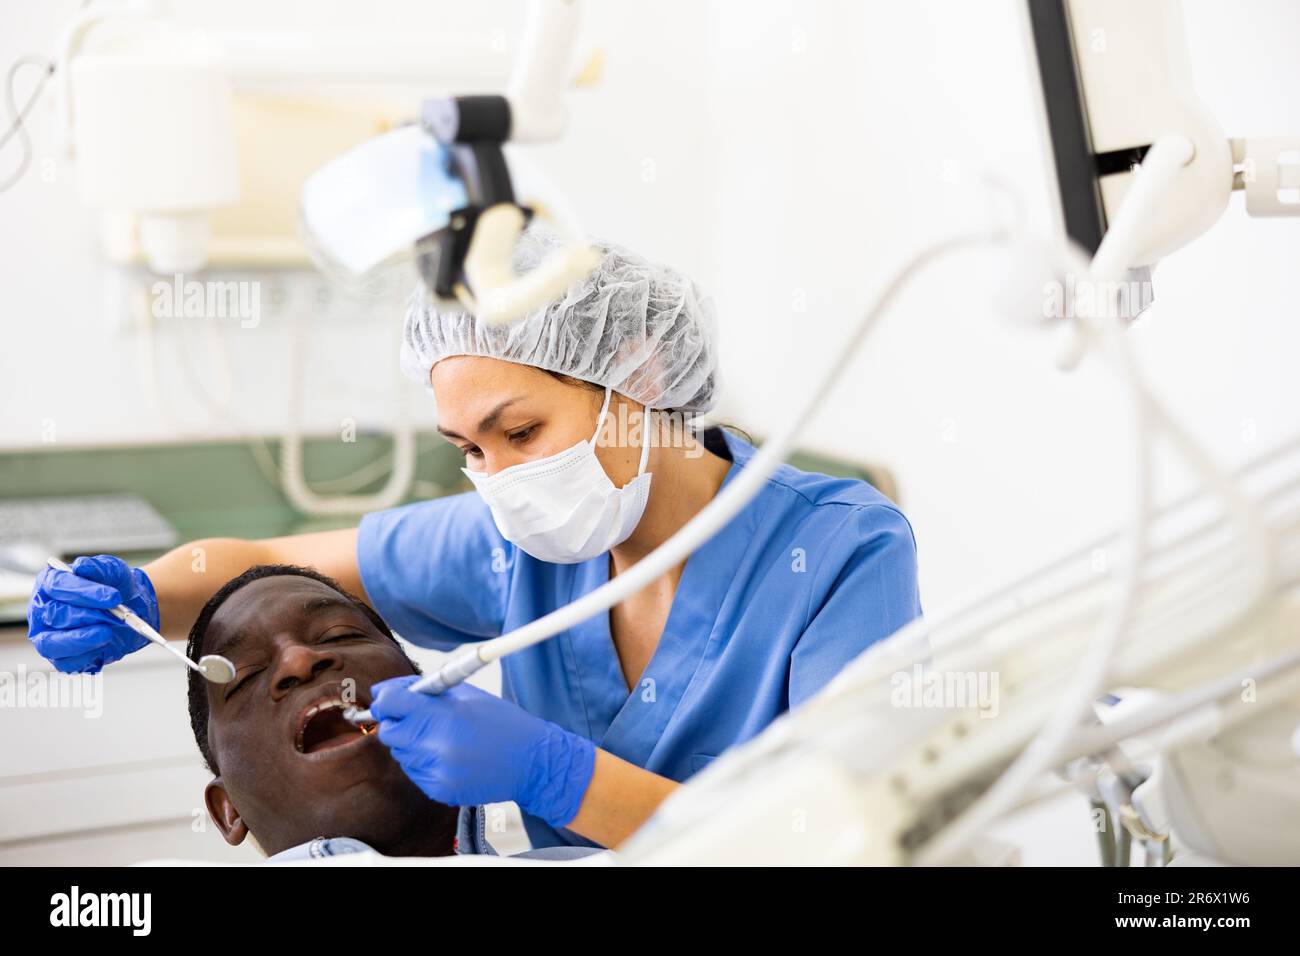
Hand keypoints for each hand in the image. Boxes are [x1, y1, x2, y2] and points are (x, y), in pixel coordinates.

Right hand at [27, 555, 159, 673]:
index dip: (84, 592)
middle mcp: (43, 610)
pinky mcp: (60, 657)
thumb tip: (81, 567)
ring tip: (107, 633)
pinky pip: (65, 662)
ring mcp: (47, 635)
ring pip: (51, 643)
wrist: (130, 608)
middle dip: (87, 616)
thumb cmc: (114, 586)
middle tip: (114, 616)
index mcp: (50, 583)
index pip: (57, 585)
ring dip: (82, 640)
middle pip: (54, 615)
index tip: (113, 597)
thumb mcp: (112, 570)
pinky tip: (104, 646)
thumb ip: (98, 568)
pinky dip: (86, 656)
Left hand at [369, 676, 595, 828]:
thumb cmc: (504, 725)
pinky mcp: (438, 791)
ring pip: (401, 754)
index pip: (391, 704)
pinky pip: (415, 772)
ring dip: (413, 744)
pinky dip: (424, 763)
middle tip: (418, 718)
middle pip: (390, 733)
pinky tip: (449, 756)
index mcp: (443, 717)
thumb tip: (389, 691)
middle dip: (399, 722)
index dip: (386, 698)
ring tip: (442, 738)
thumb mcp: (466, 695)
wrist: (532, 762)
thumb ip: (426, 692)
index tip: (387, 698)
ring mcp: (435, 772)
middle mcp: (435, 747)